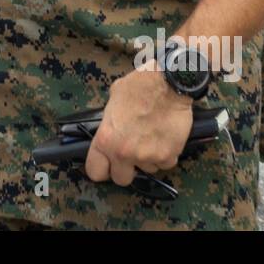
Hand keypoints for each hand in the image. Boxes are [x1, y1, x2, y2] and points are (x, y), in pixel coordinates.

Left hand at [84, 62, 193, 186]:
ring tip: (152, 137)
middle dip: (127, 168)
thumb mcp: (113, 101)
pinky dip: (166, 154)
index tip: (108, 164)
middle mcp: (124, 153)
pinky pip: (165, 162)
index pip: (95, 171)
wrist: (168, 84)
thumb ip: (110, 122)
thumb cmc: (138, 86)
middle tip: (133, 153)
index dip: (102, 168)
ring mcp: (147, 156)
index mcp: (105, 140)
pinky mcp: (168, 156)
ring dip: (148, 158)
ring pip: (147, 169)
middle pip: (122, 179)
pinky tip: (165, 137)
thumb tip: (112, 128)